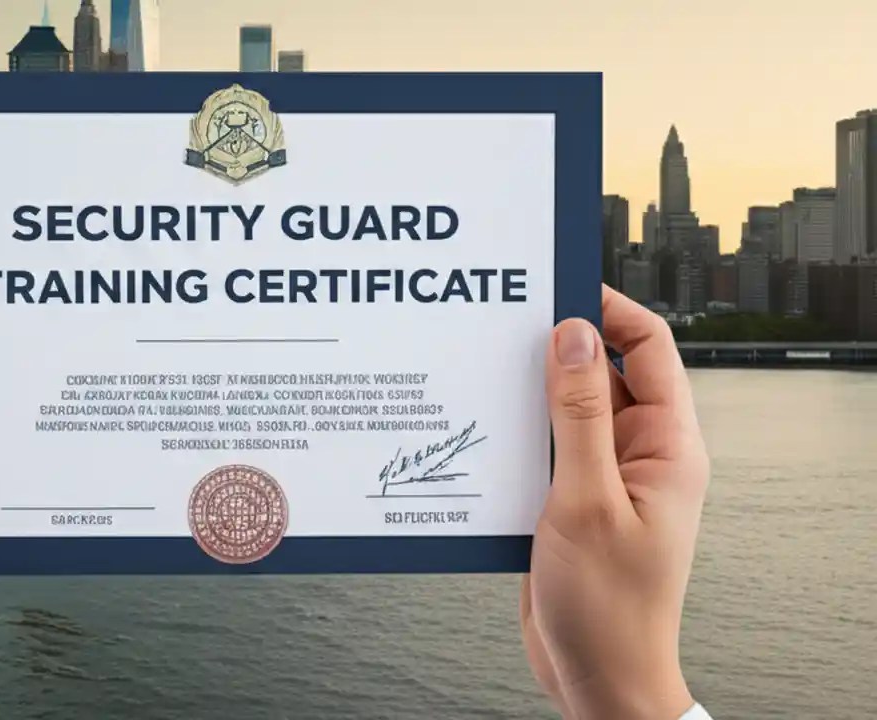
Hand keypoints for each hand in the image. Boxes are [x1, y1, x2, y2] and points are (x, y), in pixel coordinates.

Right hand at [522, 286, 708, 718]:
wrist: (597, 678)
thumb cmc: (608, 608)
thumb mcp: (586, 502)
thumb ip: (578, 415)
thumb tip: (573, 336)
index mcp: (666, 446)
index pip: (648, 347)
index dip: (607, 309)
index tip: (558, 286)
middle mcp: (638, 453)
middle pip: (602, 370)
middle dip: (555, 345)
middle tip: (503, 323)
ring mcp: (602, 476)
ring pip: (565, 408)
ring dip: (527, 390)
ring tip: (481, 370)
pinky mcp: (569, 500)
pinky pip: (544, 446)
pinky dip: (513, 432)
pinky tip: (477, 428)